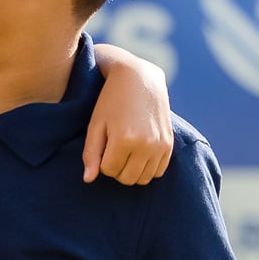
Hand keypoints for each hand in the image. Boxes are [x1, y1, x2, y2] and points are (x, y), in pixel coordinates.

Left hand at [85, 49, 173, 183]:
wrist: (140, 79)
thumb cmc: (111, 101)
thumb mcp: (96, 125)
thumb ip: (91, 154)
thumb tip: (88, 180)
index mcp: (125, 139)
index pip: (109, 171)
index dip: (102, 162)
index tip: (103, 146)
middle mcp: (146, 145)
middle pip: (127, 178)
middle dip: (116, 169)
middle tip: (113, 150)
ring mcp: (160, 145)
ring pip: (143, 179)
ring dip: (131, 171)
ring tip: (125, 151)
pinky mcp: (170, 144)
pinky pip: (158, 172)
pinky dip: (146, 168)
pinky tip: (138, 153)